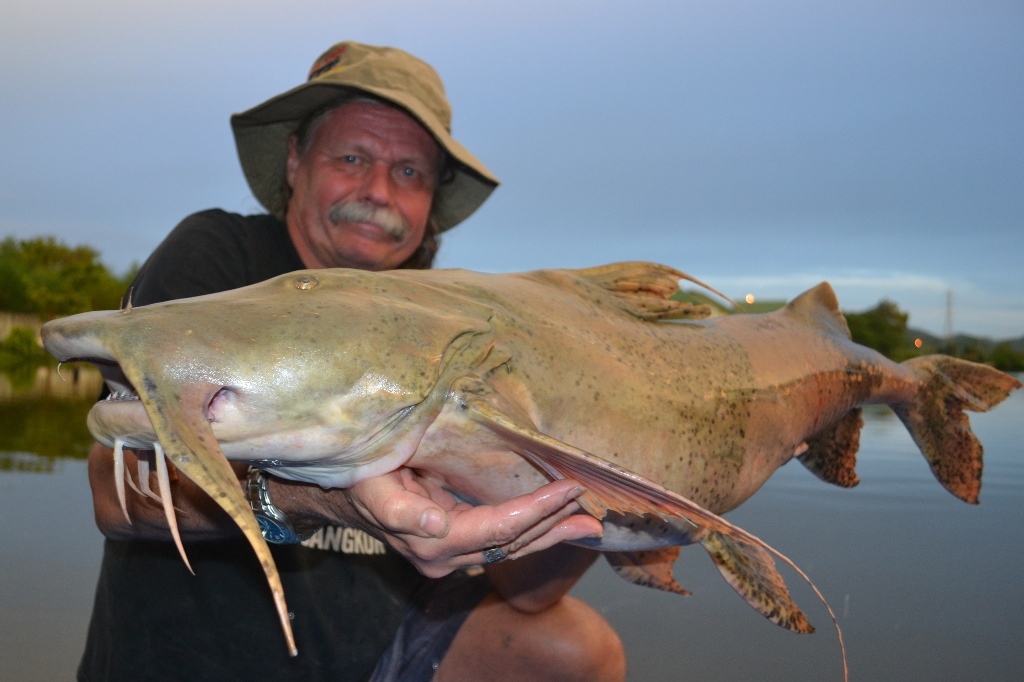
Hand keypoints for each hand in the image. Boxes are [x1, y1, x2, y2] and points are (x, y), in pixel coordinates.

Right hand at [339, 468, 603, 577]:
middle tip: (592, 509)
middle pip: (513, 543)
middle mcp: (447, 558)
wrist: (346, 497)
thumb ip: (400, 509)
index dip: (536, 510)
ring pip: (512, 547)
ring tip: (587, 522)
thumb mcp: (372, 487)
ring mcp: (454, 557)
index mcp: (431, 542)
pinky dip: (532, 530)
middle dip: (554, 525)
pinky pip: (502, 542)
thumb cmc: (360, 481)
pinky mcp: (458, 548)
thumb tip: (435, 524)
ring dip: (551, 533)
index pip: (498, 528)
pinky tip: (557, 521)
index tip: (568, 489)